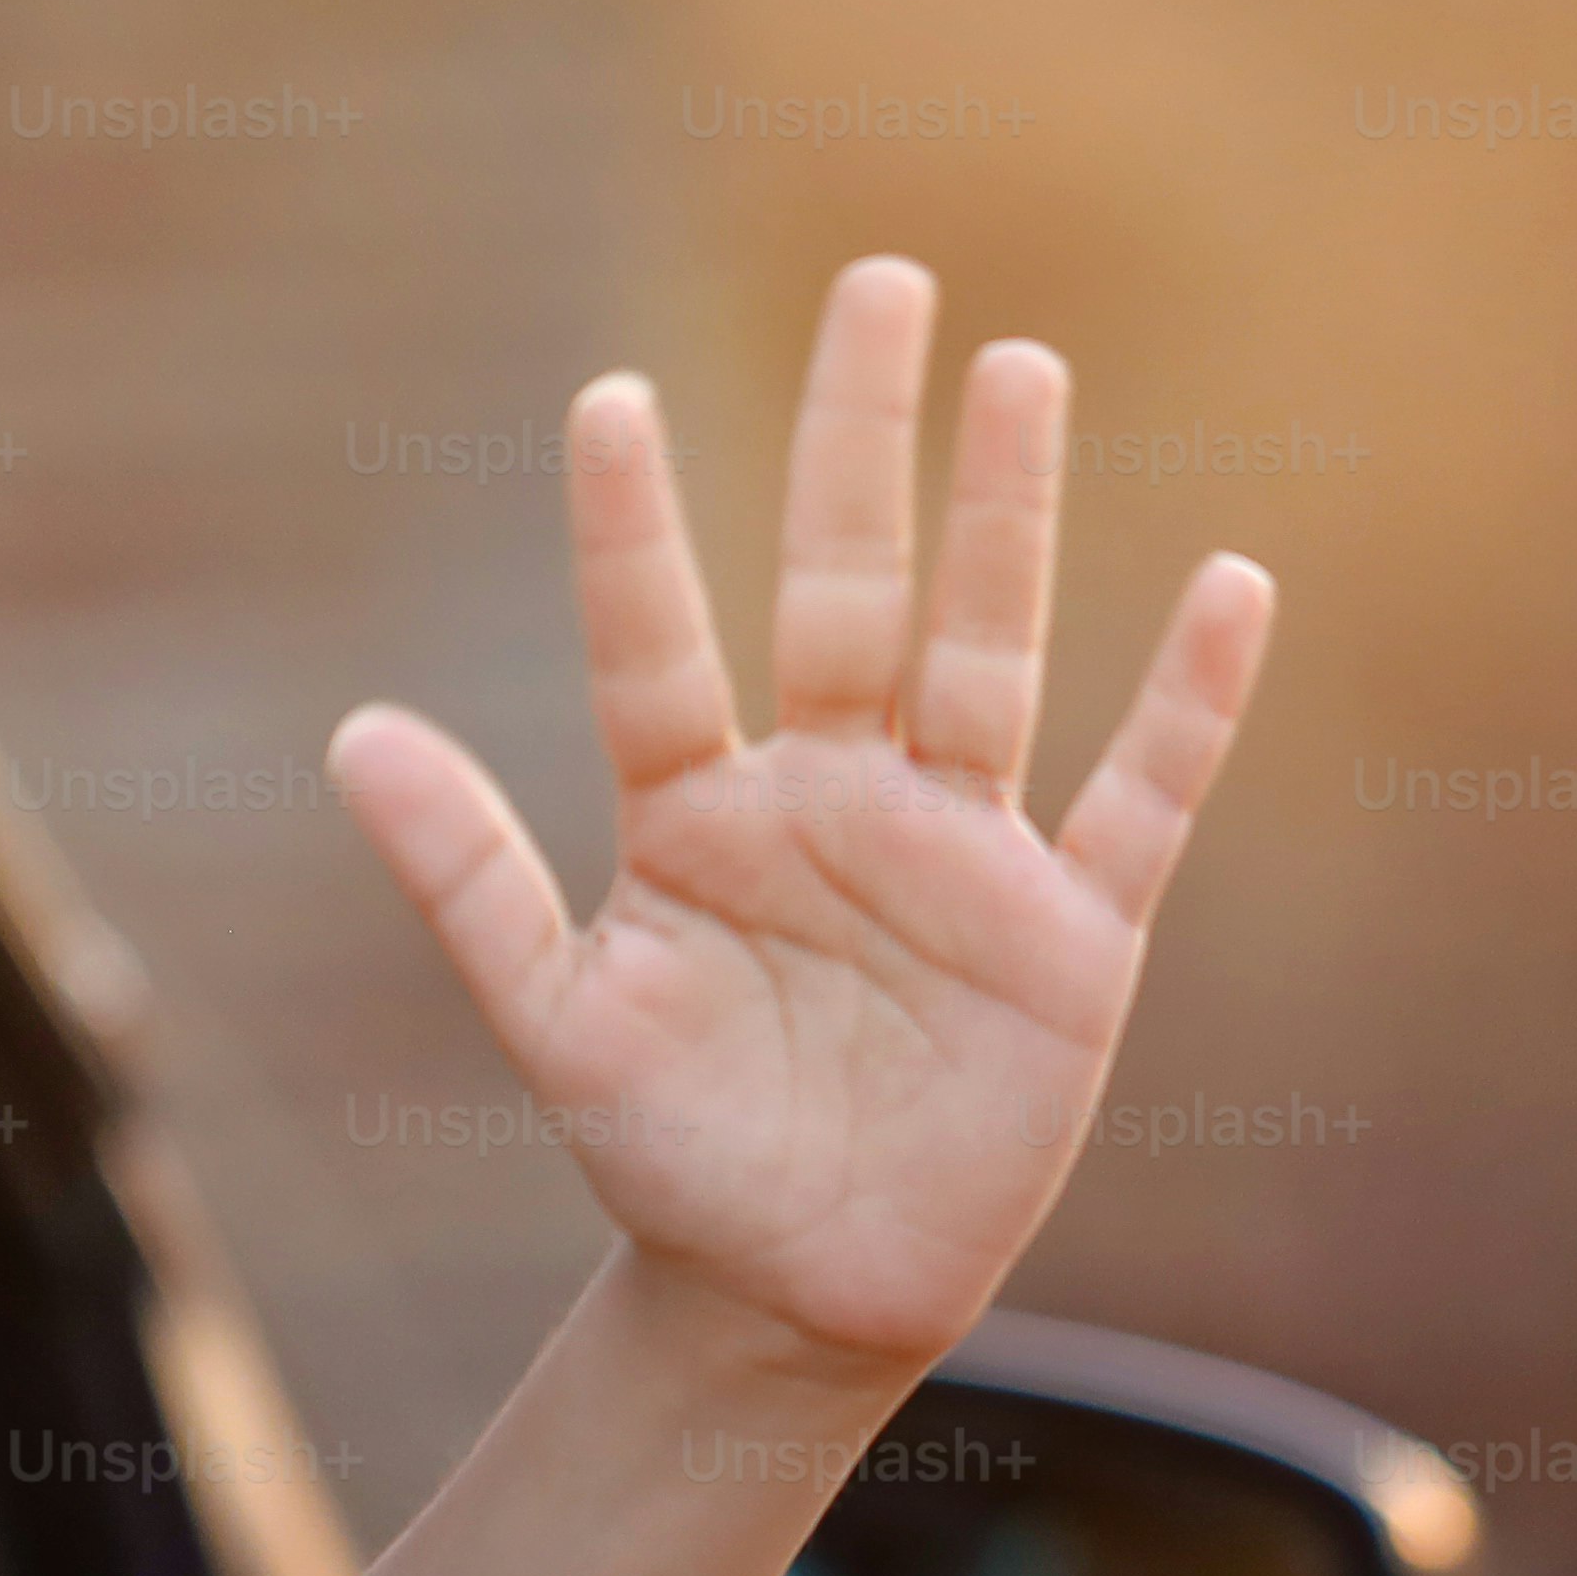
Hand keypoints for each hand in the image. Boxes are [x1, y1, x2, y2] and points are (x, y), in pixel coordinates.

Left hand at [327, 255, 1275, 1378]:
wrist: (790, 1295)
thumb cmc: (670, 1151)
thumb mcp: (559, 1022)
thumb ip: (465, 879)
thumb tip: (346, 732)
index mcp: (701, 810)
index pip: (659, 642)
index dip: (634, 533)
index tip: (608, 403)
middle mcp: (833, 797)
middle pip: (849, 586)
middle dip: (861, 438)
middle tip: (880, 280)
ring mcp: (958, 854)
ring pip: (988, 650)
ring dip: (1006, 517)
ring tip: (1019, 368)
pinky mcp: (1069, 936)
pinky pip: (1140, 795)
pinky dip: (1188, 700)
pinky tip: (1230, 582)